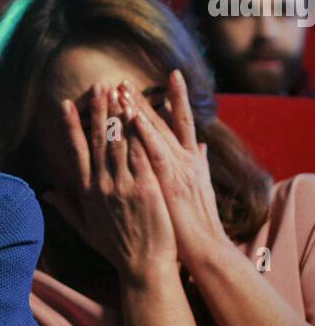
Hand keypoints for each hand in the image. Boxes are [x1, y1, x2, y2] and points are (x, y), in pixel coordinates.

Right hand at [43, 84, 178, 284]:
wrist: (143, 266)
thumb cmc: (116, 249)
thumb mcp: (85, 228)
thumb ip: (66, 207)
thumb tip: (47, 192)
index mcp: (87, 191)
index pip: (77, 151)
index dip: (71, 127)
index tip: (66, 106)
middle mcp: (102, 184)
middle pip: (98, 140)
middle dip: (99, 111)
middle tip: (98, 86)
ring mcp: (123, 185)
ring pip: (119, 142)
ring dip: (119, 114)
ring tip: (119, 91)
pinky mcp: (145, 188)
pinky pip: (141, 155)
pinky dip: (140, 134)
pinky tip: (140, 115)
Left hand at [124, 71, 229, 266]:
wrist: (203, 247)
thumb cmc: (195, 222)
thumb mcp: (199, 188)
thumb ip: (200, 163)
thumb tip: (205, 146)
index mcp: (187, 160)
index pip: (176, 123)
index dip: (169, 100)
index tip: (163, 78)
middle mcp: (184, 159)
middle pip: (160, 123)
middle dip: (140, 101)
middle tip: (122, 81)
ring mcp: (178, 168)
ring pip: (154, 132)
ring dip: (137, 110)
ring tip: (121, 90)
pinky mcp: (170, 181)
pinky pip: (154, 152)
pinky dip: (145, 133)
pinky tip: (133, 117)